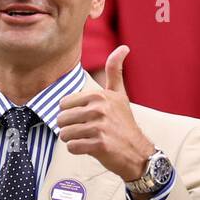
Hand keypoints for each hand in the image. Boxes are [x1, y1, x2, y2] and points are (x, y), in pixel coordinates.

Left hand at [57, 45, 153, 181]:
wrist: (138, 152)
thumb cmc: (124, 123)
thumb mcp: (119, 95)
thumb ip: (115, 71)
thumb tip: (124, 47)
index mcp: (99, 95)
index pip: (63, 104)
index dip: (72, 113)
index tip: (87, 118)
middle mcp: (99, 109)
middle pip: (61, 120)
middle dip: (69, 128)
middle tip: (87, 131)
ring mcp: (99, 127)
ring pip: (64, 134)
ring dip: (73, 139)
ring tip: (88, 139)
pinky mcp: (99, 145)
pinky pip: (72, 147)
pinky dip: (77, 150)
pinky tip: (90, 148)